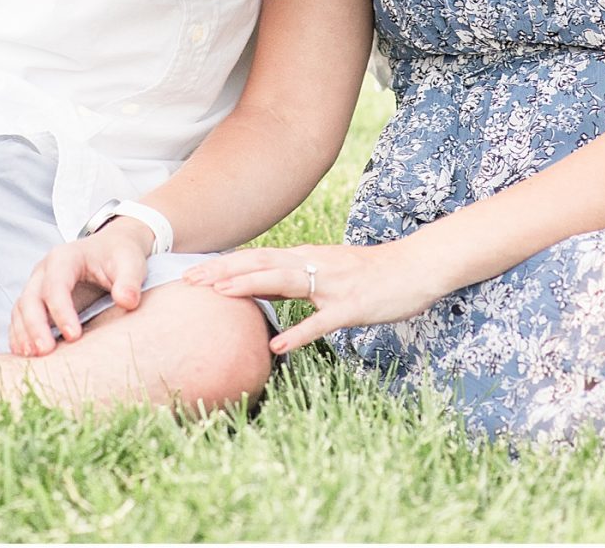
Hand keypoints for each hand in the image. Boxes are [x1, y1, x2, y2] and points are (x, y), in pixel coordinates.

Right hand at [8, 217, 152, 355]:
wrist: (112, 247)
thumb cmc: (120, 256)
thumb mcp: (130, 263)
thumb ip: (129, 281)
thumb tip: (127, 301)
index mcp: (66, 257)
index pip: (56, 284)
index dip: (62, 311)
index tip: (74, 336)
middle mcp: (45, 270)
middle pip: (31, 297)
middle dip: (35, 326)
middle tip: (45, 352)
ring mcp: (37, 284)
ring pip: (21, 309)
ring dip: (23, 334)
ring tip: (32, 357)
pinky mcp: (36, 299)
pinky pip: (20, 318)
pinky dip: (19, 336)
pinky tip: (26, 355)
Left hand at [183, 239, 444, 354]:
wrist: (415, 267)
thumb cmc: (371, 273)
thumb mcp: (327, 271)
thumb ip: (295, 279)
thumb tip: (261, 290)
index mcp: (307, 258)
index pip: (257, 258)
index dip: (224, 264)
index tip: (192, 272)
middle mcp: (314, 264)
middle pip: (261, 264)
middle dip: (223, 271)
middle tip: (189, 280)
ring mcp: (332, 284)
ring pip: (284, 281)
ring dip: (249, 285)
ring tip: (218, 294)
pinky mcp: (351, 305)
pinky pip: (322, 321)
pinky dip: (299, 332)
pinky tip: (278, 347)